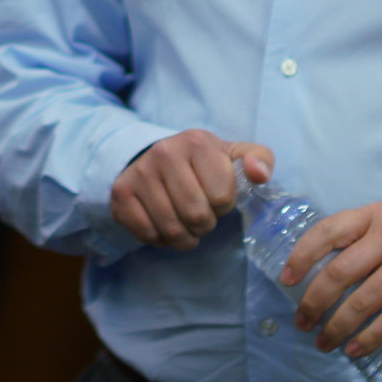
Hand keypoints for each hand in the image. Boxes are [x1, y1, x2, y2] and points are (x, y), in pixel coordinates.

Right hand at [110, 130, 273, 249]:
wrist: (155, 158)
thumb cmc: (202, 163)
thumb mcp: (232, 156)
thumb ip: (259, 159)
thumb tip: (258, 174)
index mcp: (196, 142)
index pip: (222, 198)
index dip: (223, 205)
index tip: (215, 195)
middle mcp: (164, 152)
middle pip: (196, 216)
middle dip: (205, 224)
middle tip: (201, 214)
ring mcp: (139, 172)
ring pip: (172, 229)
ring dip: (185, 237)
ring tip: (186, 224)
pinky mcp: (121, 193)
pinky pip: (148, 234)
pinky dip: (161, 240)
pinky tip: (164, 225)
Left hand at [280, 202, 381, 356]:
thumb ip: (353, 239)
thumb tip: (309, 272)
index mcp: (371, 216)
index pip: (326, 232)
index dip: (301, 257)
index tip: (286, 281)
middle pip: (340, 272)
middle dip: (314, 302)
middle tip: (302, 322)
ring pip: (362, 300)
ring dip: (337, 327)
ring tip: (323, 342)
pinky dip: (368, 338)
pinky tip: (353, 349)